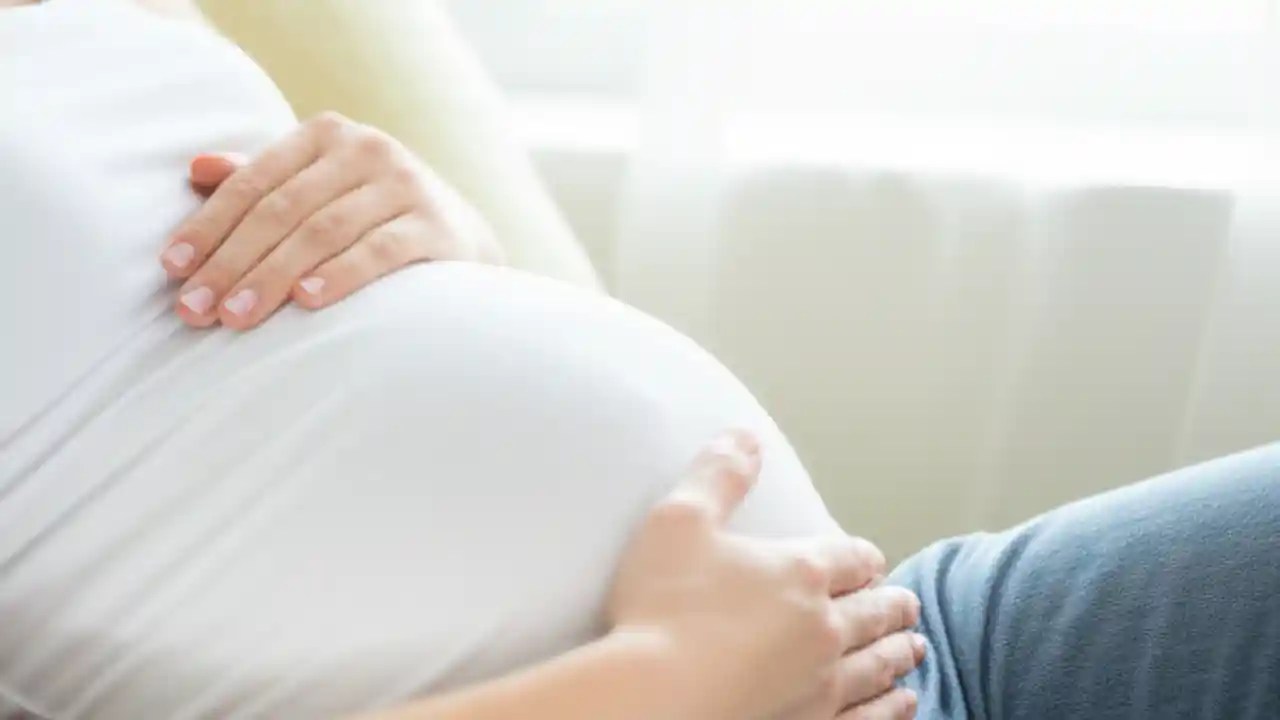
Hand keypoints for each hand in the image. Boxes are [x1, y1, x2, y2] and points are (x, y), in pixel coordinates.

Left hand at [161, 112, 502, 329]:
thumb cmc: (372, 218)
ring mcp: (406, 184)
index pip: (253, 182)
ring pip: (322, 231)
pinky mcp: (436, 225)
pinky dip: (338, 275)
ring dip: (272, 277)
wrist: (464, 242)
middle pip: (282, 210)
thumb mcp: (318, 191)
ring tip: (235, 317)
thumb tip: (195, 168)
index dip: (208, 227)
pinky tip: (305, 302)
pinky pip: (378, 251)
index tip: (172, 271)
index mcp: (327, 134)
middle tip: (195, 311)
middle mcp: (368, 148)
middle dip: (232, 263)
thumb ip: (262, 180)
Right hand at [608, 431, 924, 719]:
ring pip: (879, 664)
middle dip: (893, 605)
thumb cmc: (660, 610)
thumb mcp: (679, 520)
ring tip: (915, 649)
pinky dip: (892, 707)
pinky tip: (903, 703)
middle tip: (908, 605)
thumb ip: (718, 475)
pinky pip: (870, 717)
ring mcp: (823, 683)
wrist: (652, 699)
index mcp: (801, 571)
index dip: (864, 557)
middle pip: (874, 611)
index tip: (872, 563)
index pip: (851, 557)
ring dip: (900, 652)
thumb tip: (746, 437)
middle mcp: (825, 627)